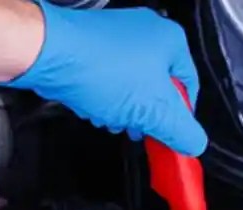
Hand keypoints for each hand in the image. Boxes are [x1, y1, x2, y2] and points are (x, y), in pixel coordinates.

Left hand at [3, 3, 207, 156]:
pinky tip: (94, 107)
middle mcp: (147, 32)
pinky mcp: (94, 46)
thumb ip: (181, 131)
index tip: (171, 137)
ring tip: (111, 117)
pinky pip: (108, 79)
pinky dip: (104, 97)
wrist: (48, 52)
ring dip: (123, 109)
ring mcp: (118, 37)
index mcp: (171, 41)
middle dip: (146, 115)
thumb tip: (194, 144)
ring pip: (132, 86)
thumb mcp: (152, 111)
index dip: (180, 118)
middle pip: (159, 88)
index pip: (189, 88)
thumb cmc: (97, 67)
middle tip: (139, 129)